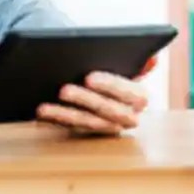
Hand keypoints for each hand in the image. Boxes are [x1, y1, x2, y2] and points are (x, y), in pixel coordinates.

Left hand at [37, 56, 156, 135]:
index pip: (130, 93)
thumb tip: (153, 60)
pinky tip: (40, 114)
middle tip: (64, 89)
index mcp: (140, 97)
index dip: (110, 85)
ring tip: (45, 106)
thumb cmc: (112, 68)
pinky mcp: (87, 133)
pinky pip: (70, 130)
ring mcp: (107, 127)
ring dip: (65, 115)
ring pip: (86, 123)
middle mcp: (128, 116)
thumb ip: (138, 61)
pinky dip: (55, 122)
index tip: (89, 76)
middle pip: (107, 111)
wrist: (100, 84)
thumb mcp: (124, 62)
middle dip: (85, 100)